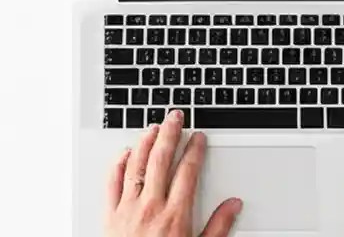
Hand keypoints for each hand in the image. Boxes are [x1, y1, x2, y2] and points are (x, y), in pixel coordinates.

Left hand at [105, 110, 242, 236]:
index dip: (195, 150)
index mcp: (176, 215)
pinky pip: (112, 183)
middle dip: (170, 133)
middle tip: (176, 117)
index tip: (199, 137)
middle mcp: (151, 207)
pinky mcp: (110, 216)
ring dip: (146, 142)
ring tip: (153, 127)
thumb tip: (233, 205)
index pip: (188, 171)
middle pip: (162, 159)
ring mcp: (128, 209)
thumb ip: (218, 227)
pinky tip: (125, 153)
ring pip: (136, 165)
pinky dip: (118, 164)